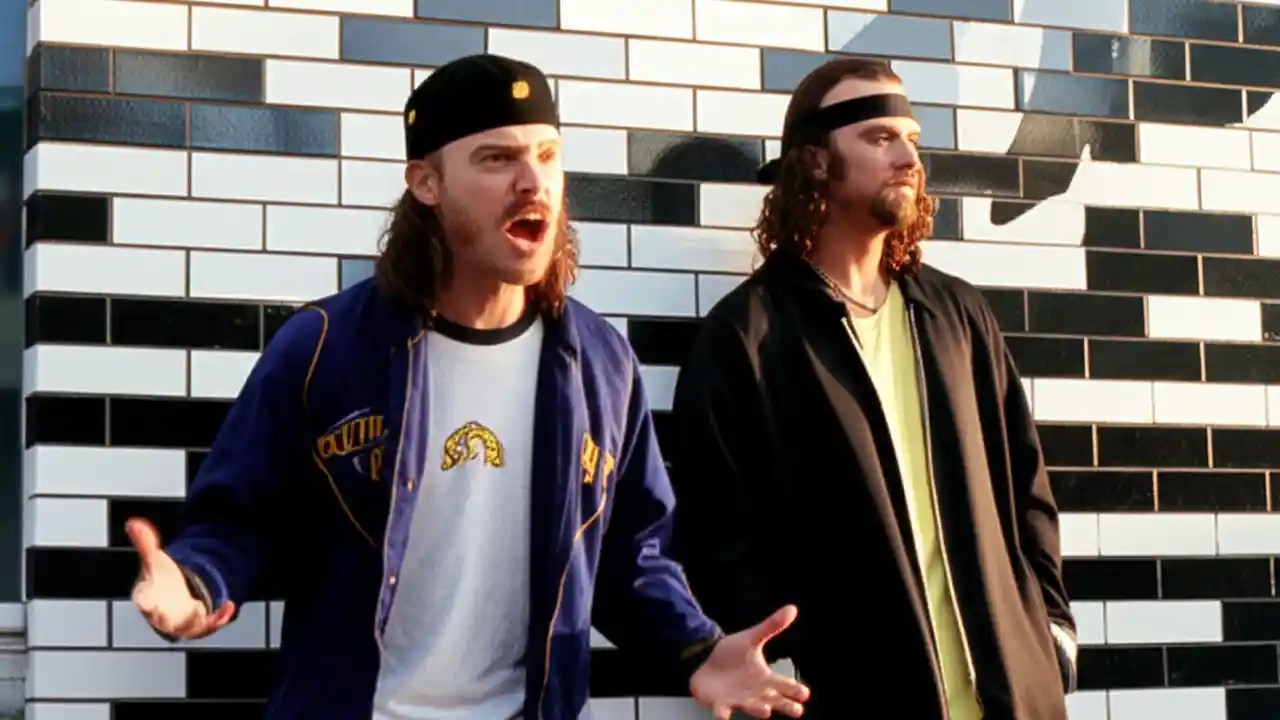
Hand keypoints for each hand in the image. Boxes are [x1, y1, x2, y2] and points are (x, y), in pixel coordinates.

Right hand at [127, 518, 234, 639]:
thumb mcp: (154, 561)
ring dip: (194, 621)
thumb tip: (134, 522)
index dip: (144, 602)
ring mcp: (181, 622)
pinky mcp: (199, 625)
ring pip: (187, 627)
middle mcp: (162, 615)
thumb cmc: (158, 582)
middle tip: (171, 612)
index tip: (147, 601)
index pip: (143, 601)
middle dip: (165, 618)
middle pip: (162, 620)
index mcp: (147, 599)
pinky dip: (219, 617)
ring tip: (199, 609)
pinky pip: (210, 625)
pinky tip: (228, 605)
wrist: (174, 599)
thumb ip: (146, 543)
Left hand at [690, 605, 809, 718]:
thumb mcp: (751, 639)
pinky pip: (722, 710)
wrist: (704, 659)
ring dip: (758, 709)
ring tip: (766, 710)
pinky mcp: (719, 703)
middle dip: (786, 706)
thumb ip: (771, 626)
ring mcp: (738, 700)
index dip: (797, 690)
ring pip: (752, 707)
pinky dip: (722, 713)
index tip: (805, 693)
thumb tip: (792, 608)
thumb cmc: (732, 655)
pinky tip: (723, 715)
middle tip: (797, 710)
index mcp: (765, 678)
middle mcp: (755, 693)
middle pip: (776, 702)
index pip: (786, 685)